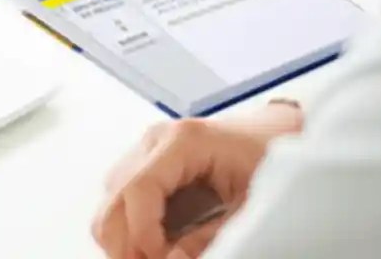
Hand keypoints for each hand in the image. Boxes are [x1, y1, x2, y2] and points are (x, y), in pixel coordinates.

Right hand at [92, 101, 303, 258]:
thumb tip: (173, 258)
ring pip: (110, 203)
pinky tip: (155, 246)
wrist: (270, 134)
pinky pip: (119, 203)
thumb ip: (212, 234)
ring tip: (157, 256)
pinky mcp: (142, 166)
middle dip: (125, 243)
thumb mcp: (251, 204)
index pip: (139, 188)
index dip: (142, 233)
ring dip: (124, 238)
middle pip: (114, 198)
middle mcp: (154, 142)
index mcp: (183, 142)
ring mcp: (144, 152)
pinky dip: (129, 231)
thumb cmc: (267, 162)